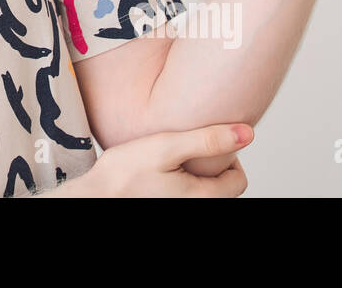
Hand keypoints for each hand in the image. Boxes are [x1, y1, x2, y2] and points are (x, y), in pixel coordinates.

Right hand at [49, 123, 252, 196]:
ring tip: (171, 159)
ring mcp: (179, 207)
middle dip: (210, 166)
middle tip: (185, 148)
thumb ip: (208, 140)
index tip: (203, 143)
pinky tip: (159, 172)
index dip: (228, 156)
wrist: (94, 196)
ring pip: (203, 191)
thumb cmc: (125, 173)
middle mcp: (194, 207)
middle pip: (223, 188)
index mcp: (202, 197)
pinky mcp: (165, 204)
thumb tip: (247, 133)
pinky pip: (185, 195)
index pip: (239, 181)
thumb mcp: (167, 147)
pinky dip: (179, 182)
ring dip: (194, 174)